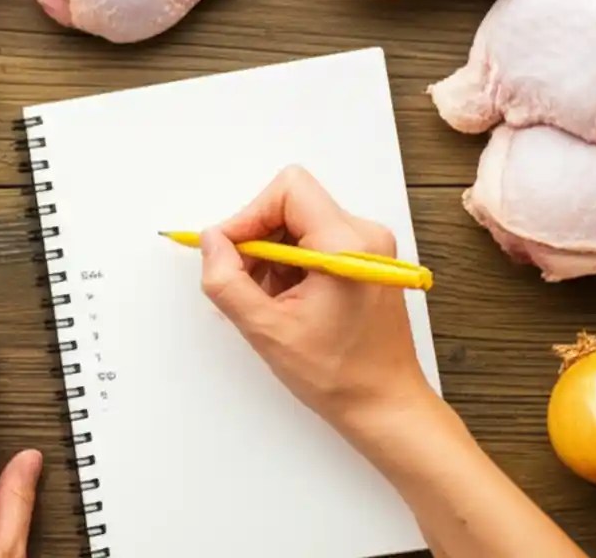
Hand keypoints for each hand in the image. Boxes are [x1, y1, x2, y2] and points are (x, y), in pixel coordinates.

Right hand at [199, 166, 433, 431]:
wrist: (385, 405)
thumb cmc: (339, 375)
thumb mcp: (267, 330)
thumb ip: (228, 281)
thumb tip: (210, 242)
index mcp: (346, 244)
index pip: (287, 190)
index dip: (248, 215)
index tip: (228, 251)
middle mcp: (364, 234)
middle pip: (290, 205)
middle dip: (257, 240)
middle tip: (245, 285)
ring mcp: (368, 246)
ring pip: (298, 224)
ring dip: (271, 257)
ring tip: (270, 303)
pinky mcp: (364, 260)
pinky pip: (313, 242)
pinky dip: (289, 266)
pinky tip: (287, 304)